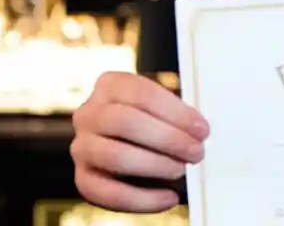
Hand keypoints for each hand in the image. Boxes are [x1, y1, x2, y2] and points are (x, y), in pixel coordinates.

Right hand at [70, 71, 210, 212]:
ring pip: (115, 156)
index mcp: (110, 85)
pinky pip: (105, 192)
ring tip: (181, 169)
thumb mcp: (162, 107)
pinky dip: (140, 199)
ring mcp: (82, 146)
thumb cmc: (152, 119)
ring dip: (155, 165)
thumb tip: (199, 132)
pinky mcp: (83, 177)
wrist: (126, 139)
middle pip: (126, 122)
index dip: (176, 113)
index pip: (142, 94)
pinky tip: (167, 197)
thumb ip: (178, 115)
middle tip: (196, 151)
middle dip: (168, 139)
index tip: (201, 129)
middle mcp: (89, 113)